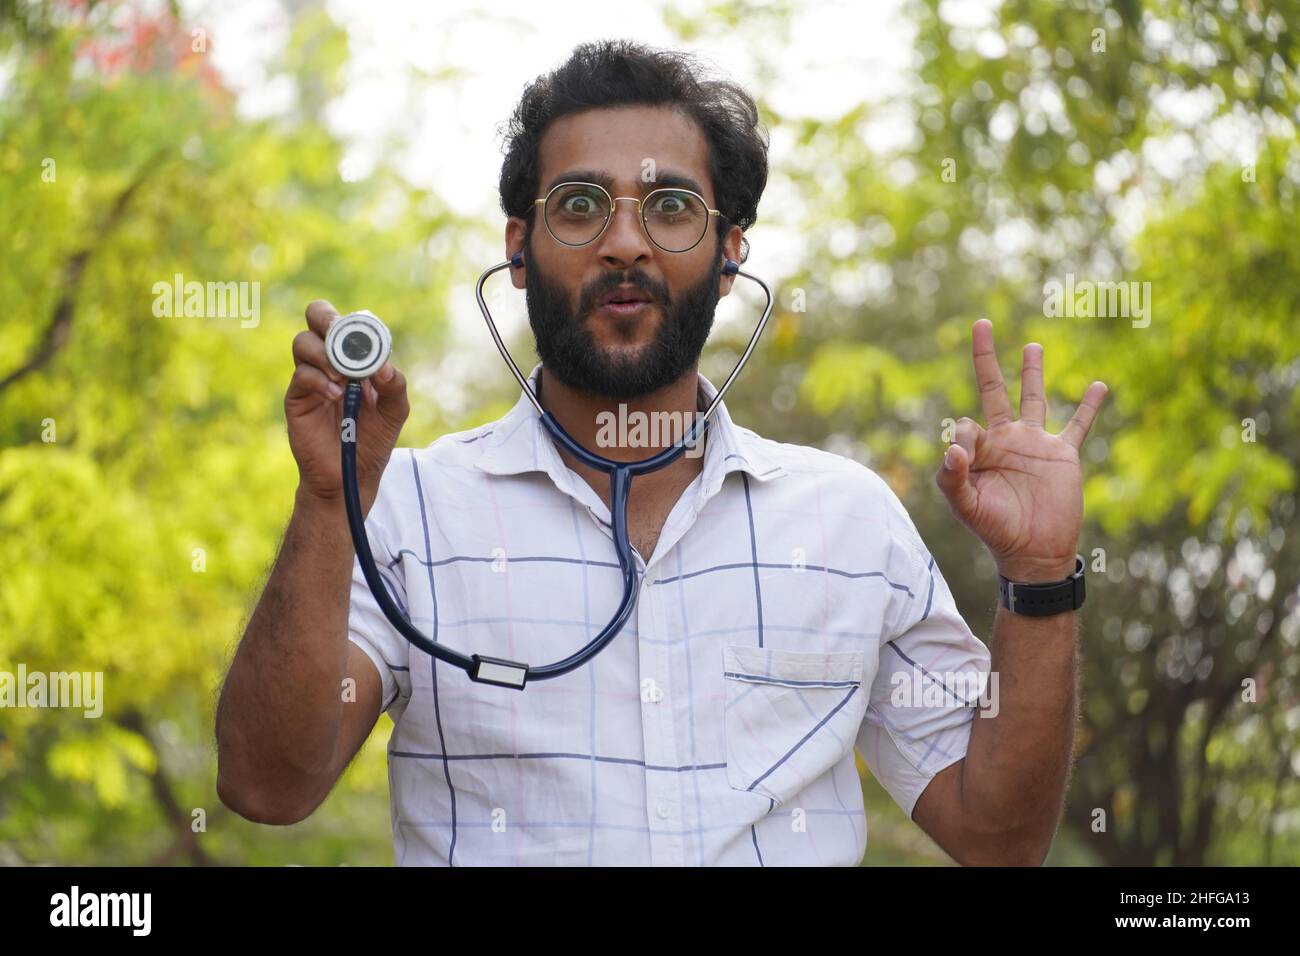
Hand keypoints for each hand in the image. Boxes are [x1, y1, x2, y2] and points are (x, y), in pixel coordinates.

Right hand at [285, 300, 409, 510]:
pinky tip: (336, 395)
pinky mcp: (297, 398)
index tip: (368, 336)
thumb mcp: (394, 412)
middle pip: (316, 318)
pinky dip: (319, 380)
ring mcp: (311, 377)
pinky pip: (301, 375)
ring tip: (342, 377)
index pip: (347, 324)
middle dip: (326, 317)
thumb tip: (383, 366)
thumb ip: (394, 386)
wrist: (351, 474)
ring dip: (324, 353)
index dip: (355, 322)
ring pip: (303, 342)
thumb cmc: (373, 440)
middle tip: (339, 331)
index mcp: (355, 358)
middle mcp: (329, 361)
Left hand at [935, 319, 1106, 582]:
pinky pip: (1078, 425)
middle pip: (994, 389)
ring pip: (1033, 397)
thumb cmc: (994, 530)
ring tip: (1031, 345)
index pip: (967, 423)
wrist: (1034, 552)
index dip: (965, 436)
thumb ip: (952, 477)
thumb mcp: (965, 506)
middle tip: (981, 323)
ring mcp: (1035, 444)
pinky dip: (1089, 406)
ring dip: (1032, 370)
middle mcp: (1006, 439)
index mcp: (980, 449)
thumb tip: (952, 444)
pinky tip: (1097, 385)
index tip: (967, 457)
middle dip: (986, 357)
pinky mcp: (1063, 454)